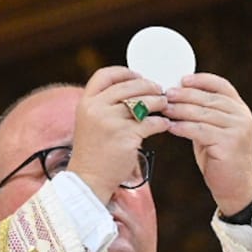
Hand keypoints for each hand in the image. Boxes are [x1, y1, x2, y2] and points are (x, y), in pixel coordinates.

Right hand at [67, 66, 168, 202]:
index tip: (139, 77)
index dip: (125, 73)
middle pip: (129, 86)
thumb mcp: (90, 122)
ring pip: (143, 102)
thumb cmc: (94, 152)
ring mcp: (111, 122)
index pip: (105, 75)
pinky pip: (151, 123)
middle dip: (148, 86)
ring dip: (158, 102)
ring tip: (165, 105)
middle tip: (159, 91)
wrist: (89, 179)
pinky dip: (161, 123)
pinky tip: (165, 124)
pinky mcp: (126, 137)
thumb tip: (134, 91)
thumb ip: (105, 105)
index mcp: (86, 102)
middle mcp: (96, 108)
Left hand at [164, 73, 251, 215]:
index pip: (222, 86)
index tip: (183, 79)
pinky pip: (200, 131)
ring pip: (203, 114)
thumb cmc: (220, 158)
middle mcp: (242, 116)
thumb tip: (177, 98)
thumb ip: (203, 115)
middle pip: (209, 98)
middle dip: (185, 95)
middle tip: (166, 94)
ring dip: (181, 110)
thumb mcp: (213, 131)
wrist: (235, 187)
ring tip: (164, 109)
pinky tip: (170, 127)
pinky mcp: (229, 143)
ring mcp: (237, 129)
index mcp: (239, 109)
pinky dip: (183, 127)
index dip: (202, 80)